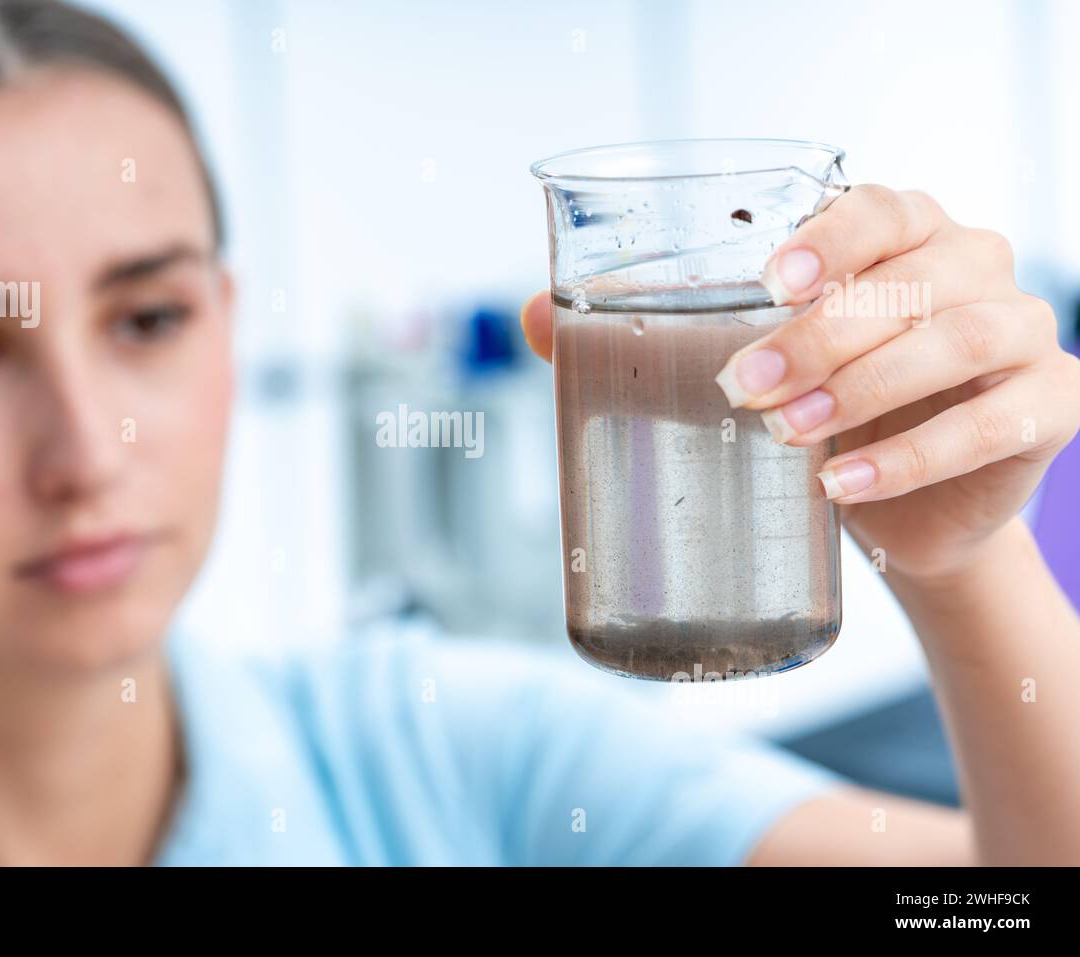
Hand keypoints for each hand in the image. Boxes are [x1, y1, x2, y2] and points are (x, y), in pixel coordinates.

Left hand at [521, 185, 1079, 583]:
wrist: (903, 510)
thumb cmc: (820, 416)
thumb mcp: (740, 367)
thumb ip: (649, 336)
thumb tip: (528, 317)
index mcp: (901, 236)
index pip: (881, 206)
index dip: (830, 236)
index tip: (769, 280)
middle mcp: (970, 267)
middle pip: (911, 276)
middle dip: (821, 334)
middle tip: (743, 389)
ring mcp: (1020, 332)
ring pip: (958, 338)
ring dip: (865, 387)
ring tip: (788, 438)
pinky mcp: (1051, 405)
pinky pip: (996, 420)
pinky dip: (917, 455)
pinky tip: (844, 486)